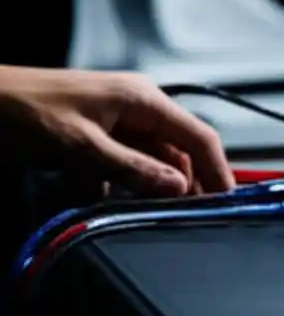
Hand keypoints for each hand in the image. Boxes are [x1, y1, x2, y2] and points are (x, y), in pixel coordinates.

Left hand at [0, 66, 233, 196]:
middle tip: (186, 216)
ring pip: (147, 161)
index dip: (217, 168)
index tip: (227, 200)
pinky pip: (119, 164)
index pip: (198, 135)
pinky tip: (101, 199)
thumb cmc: (22, 109)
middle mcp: (136, 107)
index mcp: (142, 99)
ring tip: (142, 212)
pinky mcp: (93, 136)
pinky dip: (114, 184)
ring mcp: (114, 121)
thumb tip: (178, 187)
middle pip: (176, 151)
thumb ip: (132, 168)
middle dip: (181, 183)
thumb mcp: (80, 145)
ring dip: (143, 186)